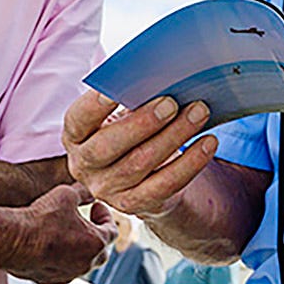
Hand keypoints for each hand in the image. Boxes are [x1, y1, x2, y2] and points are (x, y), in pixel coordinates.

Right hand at [3, 183, 117, 283]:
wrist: (14, 240)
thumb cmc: (40, 220)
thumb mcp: (67, 194)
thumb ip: (83, 192)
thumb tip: (88, 190)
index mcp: (96, 243)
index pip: (113, 230)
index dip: (106, 215)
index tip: (97, 207)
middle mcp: (86, 263)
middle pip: (101, 251)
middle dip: (97, 234)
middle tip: (89, 222)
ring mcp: (68, 274)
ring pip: (82, 263)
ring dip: (80, 248)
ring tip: (69, 233)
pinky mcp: (50, 280)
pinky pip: (64, 270)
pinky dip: (63, 259)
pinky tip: (53, 247)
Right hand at [63, 91, 217, 217]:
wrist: (144, 174)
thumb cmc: (132, 129)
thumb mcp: (122, 114)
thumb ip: (131, 99)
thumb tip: (161, 78)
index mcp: (75, 135)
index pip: (78, 119)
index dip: (94, 105)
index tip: (113, 89)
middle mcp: (83, 165)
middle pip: (108, 146)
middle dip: (142, 123)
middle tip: (171, 102)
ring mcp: (106, 189)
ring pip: (140, 164)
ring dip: (174, 136)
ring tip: (199, 113)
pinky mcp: (133, 205)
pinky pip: (164, 185)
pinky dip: (189, 163)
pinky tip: (208, 142)